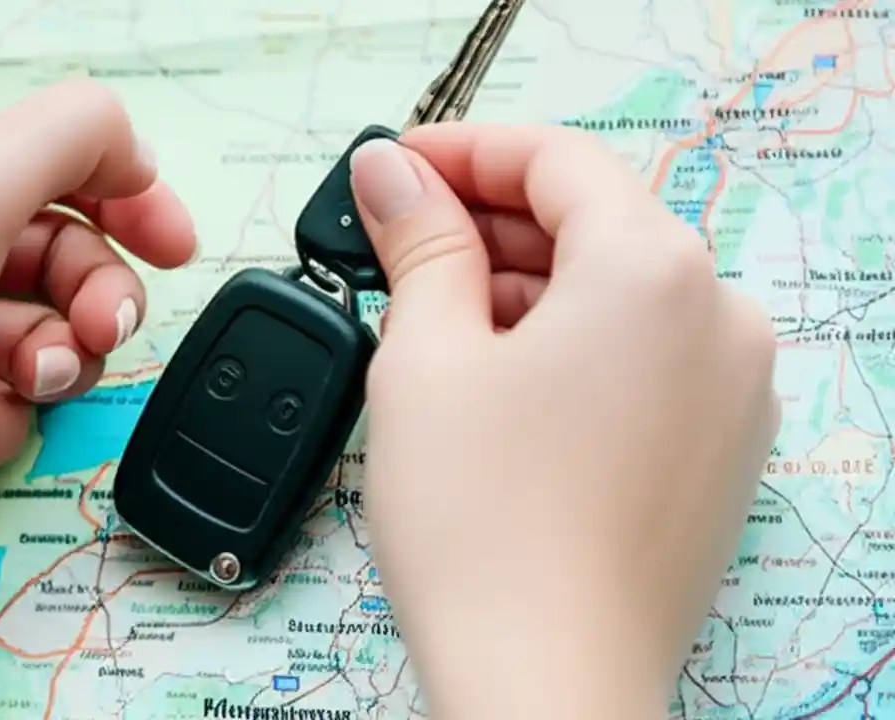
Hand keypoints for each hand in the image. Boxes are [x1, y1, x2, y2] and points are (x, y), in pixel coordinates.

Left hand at [0, 78, 195, 566]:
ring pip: (49, 350)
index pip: (75, 172)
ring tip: (6, 383)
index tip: (175, 249)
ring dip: (43, 371)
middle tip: (96, 333)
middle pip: (75, 270)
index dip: (136, 205)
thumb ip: (77, 137)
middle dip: (98, 306)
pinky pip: (4, 413)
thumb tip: (135, 150)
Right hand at [348, 125, 778, 715]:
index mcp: (656, 271)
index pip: (556, 161)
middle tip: (393, 241)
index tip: (394, 168)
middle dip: (485, 225)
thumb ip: (419, 243)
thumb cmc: (484, 531)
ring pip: (615, 295)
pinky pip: (639, 359)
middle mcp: (720, 319)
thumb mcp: (426, 359)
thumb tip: (394, 174)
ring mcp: (732, 391)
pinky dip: (566, 347)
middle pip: (592, 224)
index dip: (461, 152)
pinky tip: (490, 380)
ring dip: (521, 288)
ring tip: (428, 319)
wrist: (545, 688)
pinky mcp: (719, 451)